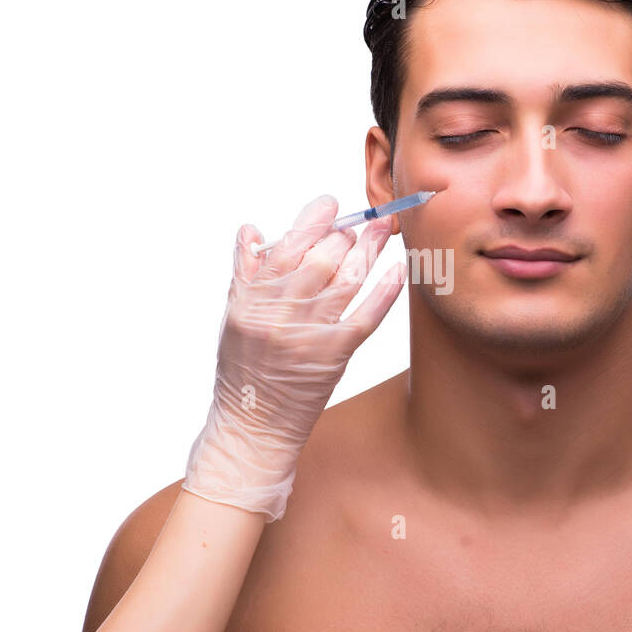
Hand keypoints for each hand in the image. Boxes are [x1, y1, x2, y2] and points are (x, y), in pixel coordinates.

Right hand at [182, 194, 405, 521]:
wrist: (252, 427)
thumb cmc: (242, 371)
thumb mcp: (233, 317)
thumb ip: (245, 272)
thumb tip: (253, 229)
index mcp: (252, 300)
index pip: (286, 246)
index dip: (313, 219)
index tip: (329, 204)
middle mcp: (280, 314)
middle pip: (321, 258)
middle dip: (344, 233)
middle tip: (359, 222)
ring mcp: (309, 335)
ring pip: (347, 280)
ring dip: (369, 251)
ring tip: (382, 231)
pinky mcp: (335, 356)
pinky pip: (366, 316)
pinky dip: (384, 292)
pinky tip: (397, 270)